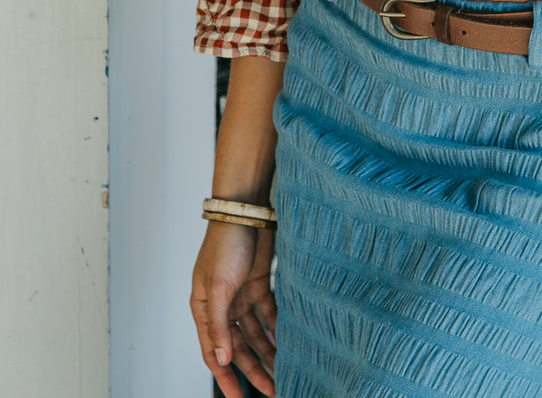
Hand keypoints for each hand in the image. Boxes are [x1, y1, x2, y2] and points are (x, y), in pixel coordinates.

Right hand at [191, 221, 277, 396]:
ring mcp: (240, 295)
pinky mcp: (258, 283)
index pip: (213, 352)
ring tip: (284, 371)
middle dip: (254, 369)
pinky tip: (289, 341)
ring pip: (255, 333)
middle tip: (272, 389)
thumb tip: (221, 359)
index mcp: (204, 309)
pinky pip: (268, 313)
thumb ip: (219, 325)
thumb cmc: (225, 245)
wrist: (245, 210)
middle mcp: (222, 306)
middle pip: (238, 347)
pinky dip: (277, 327)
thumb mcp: (219, 287)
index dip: (226, 377)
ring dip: (268, 351)